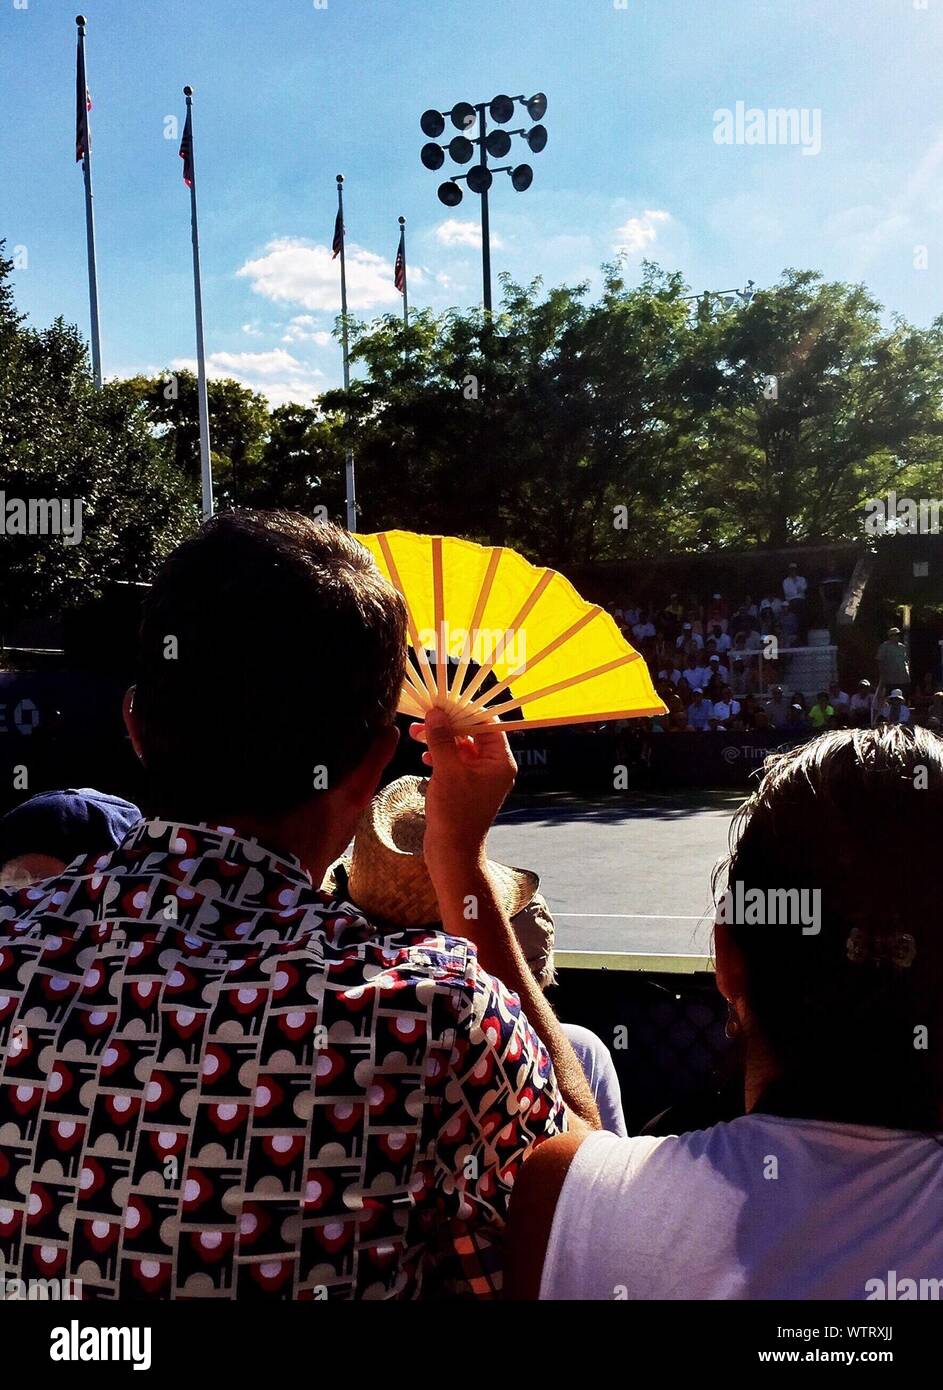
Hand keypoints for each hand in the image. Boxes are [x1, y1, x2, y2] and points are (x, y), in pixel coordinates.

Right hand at [409, 709, 516, 872]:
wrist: (452, 853)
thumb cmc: (455, 814)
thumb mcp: (447, 771)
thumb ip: (441, 739)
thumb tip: (437, 712)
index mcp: (500, 762)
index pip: (488, 724)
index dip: (465, 711)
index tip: (443, 703)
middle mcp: (493, 767)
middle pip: (472, 733)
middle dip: (447, 725)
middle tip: (425, 717)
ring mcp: (479, 778)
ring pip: (460, 747)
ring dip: (439, 739)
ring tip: (416, 734)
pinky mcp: (465, 786)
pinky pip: (454, 762)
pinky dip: (439, 756)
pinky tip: (424, 756)